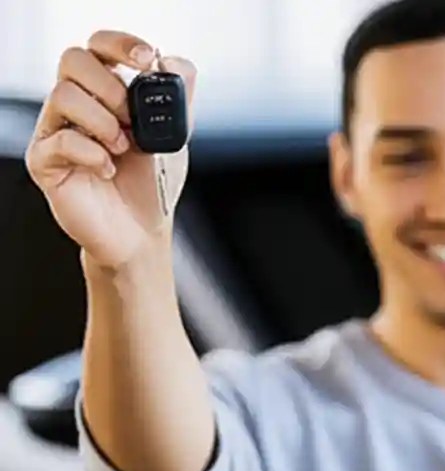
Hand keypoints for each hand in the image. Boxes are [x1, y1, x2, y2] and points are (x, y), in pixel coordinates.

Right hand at [24, 30, 195, 269]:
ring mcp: (56, 130)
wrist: (142, 230)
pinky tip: (108, 169)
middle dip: (110, 84)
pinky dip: (93, 153)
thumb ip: (178, 97)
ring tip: (123, 149)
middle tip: (131, 117)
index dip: (120, 44)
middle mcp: (76, 105)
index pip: (99, 47)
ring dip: (104, 122)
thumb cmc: (152, 180)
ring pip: (63, 95)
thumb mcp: (175, 134)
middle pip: (73, 59)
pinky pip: (61, 141)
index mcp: (105, 91)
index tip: (147, 59)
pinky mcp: (45, 161)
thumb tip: (173, 62)